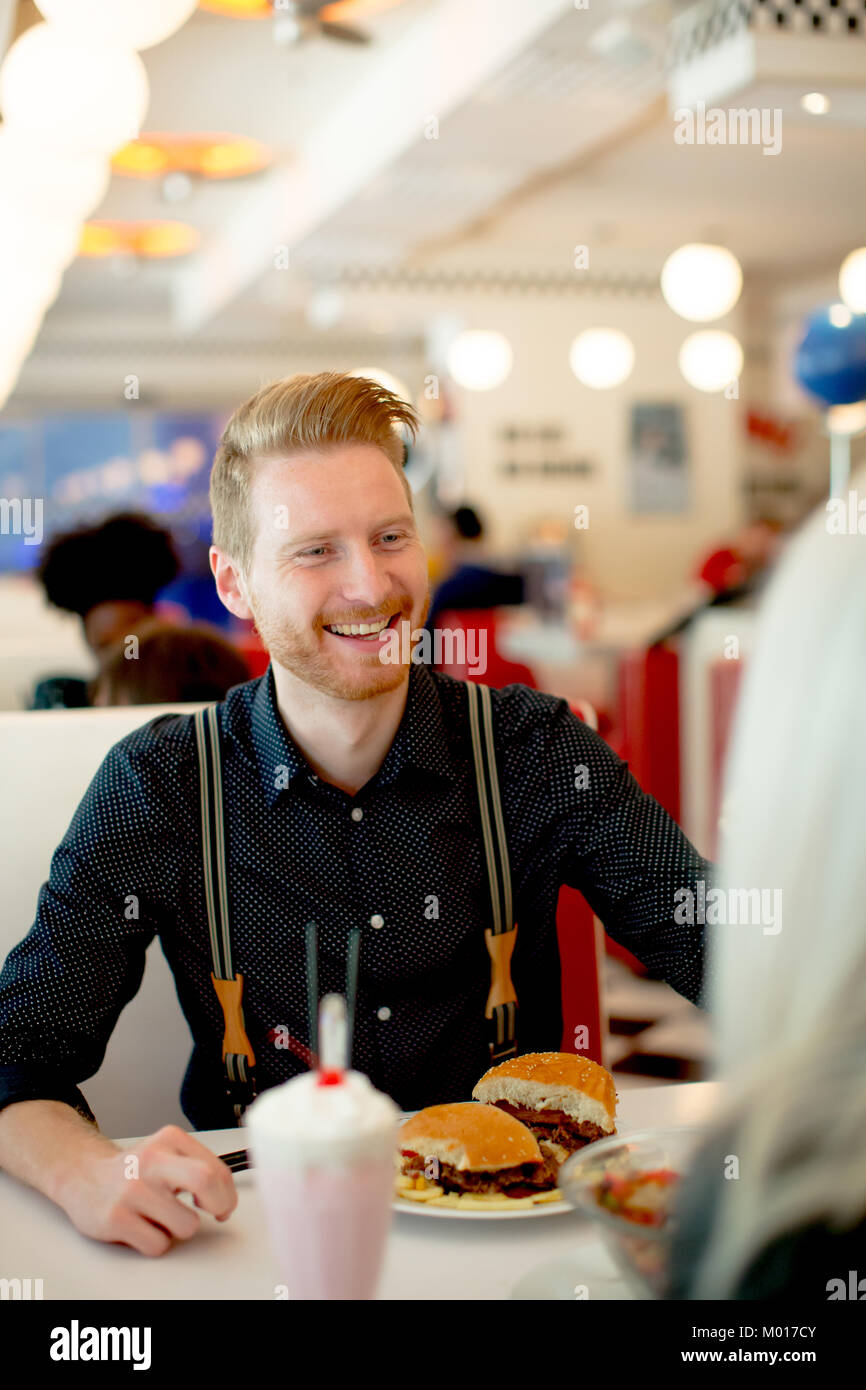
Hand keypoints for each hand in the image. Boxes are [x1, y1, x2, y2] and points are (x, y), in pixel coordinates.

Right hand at [56, 1124, 237, 1255]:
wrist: (84, 1176)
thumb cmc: (135, 1170)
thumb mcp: (168, 1152)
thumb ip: (198, 1165)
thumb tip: (227, 1195)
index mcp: (169, 1139)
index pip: (216, 1169)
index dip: (228, 1194)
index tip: (223, 1204)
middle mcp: (150, 1160)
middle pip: (205, 1181)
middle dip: (219, 1204)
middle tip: (214, 1213)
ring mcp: (132, 1190)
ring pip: (186, 1224)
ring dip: (180, 1228)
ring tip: (162, 1216)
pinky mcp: (115, 1218)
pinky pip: (158, 1244)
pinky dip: (156, 1242)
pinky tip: (143, 1226)